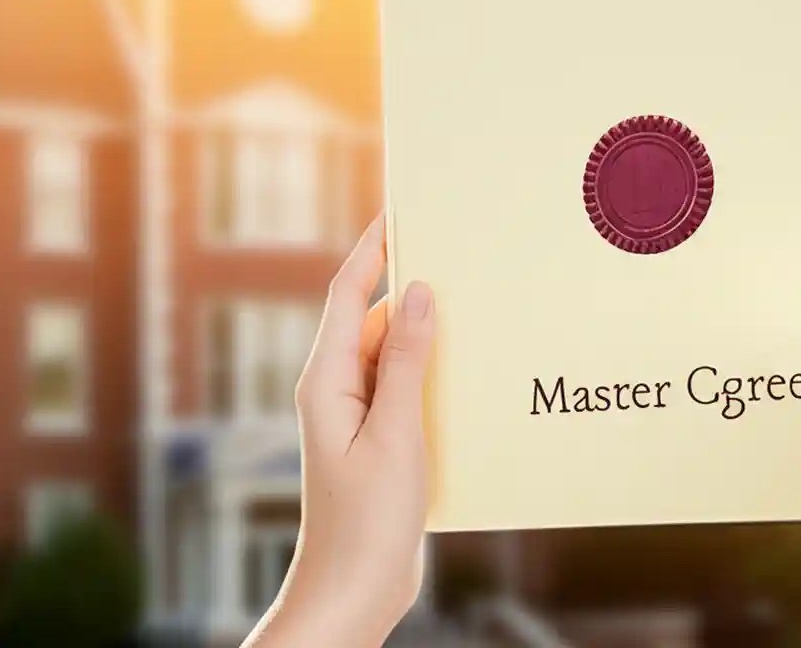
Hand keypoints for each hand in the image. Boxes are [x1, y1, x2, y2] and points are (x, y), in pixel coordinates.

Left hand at [242, 216, 434, 647]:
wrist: (354, 589)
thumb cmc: (365, 520)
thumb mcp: (395, 432)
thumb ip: (407, 360)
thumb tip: (417, 293)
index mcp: (328, 379)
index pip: (348, 293)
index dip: (372, 248)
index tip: (398, 209)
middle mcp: (338, 389)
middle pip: (375, 319)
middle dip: (412, 289)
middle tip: (458, 257)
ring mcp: (358, 415)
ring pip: (395, 354)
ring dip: (428, 337)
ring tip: (472, 312)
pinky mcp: (379, 438)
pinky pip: (406, 388)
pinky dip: (433, 375)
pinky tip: (467, 375)